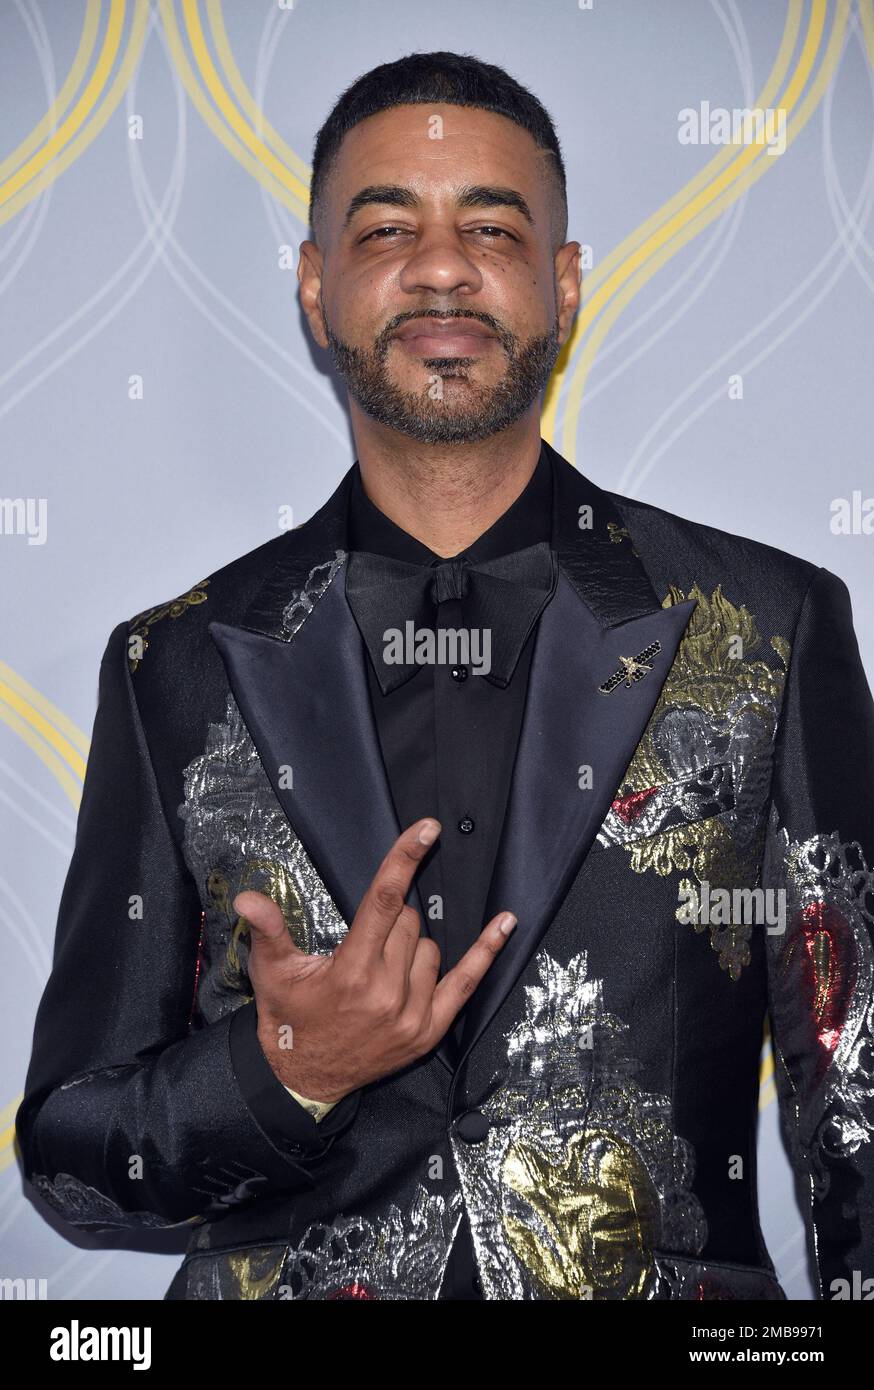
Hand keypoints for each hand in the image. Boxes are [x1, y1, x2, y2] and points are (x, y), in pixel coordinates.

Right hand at [233, 818, 515, 1103]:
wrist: (302, 1078)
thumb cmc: (287, 1017)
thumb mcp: (272, 972)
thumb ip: (269, 928)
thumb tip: (248, 896)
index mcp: (350, 970)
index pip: (384, 900)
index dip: (405, 859)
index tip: (426, 829)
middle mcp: (386, 991)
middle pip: (410, 922)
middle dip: (392, 921)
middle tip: (364, 944)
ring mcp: (412, 1013)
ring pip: (431, 948)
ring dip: (412, 948)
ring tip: (379, 970)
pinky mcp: (429, 1030)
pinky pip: (468, 983)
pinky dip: (487, 952)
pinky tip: (505, 924)